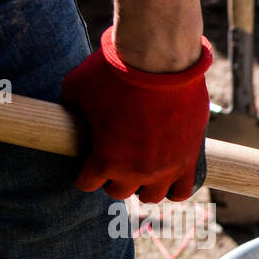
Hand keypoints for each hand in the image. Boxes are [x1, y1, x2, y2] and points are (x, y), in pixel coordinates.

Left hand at [61, 25, 211, 202]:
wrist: (160, 61)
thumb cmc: (114, 73)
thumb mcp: (76, 87)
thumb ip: (72, 109)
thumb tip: (69, 114)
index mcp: (105, 160)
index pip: (87, 184)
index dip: (84, 172)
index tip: (87, 160)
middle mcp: (136, 172)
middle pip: (119, 192)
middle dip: (113, 177)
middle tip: (114, 159)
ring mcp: (165, 169)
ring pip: (151, 196)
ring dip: (143, 185)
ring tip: (142, 168)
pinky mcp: (189, 160)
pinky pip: (182, 191)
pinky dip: (174, 188)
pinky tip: (167, 176)